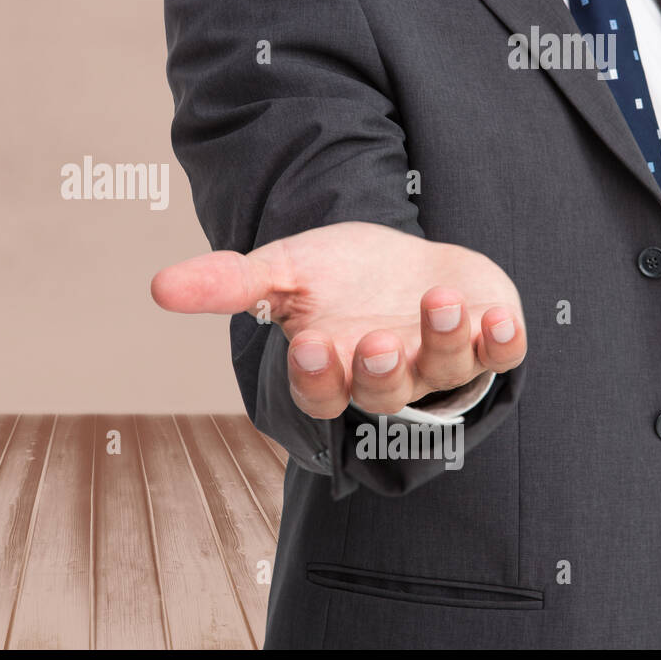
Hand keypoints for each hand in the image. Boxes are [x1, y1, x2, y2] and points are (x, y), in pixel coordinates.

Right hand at [150, 221, 525, 418]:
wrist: (403, 262)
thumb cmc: (340, 276)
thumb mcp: (285, 270)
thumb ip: (229, 283)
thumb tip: (158, 287)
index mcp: (333, 369)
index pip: (319, 396)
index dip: (316, 379)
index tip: (308, 344)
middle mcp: (387, 377)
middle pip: (382, 394)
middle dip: (379, 371)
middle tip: (375, 341)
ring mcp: (441, 364)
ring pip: (444, 372)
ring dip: (443, 342)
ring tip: (438, 301)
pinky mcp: (488, 341)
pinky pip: (501, 357)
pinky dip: (502, 342)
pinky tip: (497, 317)